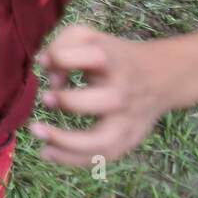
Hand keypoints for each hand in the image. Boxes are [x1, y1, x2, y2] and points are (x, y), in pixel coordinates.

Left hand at [28, 24, 170, 166]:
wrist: (160, 77)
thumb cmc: (111, 56)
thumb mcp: (88, 38)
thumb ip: (62, 46)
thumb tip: (49, 73)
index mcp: (114, 61)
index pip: (93, 56)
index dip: (63, 57)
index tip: (46, 61)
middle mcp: (123, 92)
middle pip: (107, 100)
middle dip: (70, 102)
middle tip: (45, 98)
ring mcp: (127, 121)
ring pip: (103, 142)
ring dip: (66, 143)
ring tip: (37, 133)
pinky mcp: (128, 140)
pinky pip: (101, 157)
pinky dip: (72, 160)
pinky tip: (47, 152)